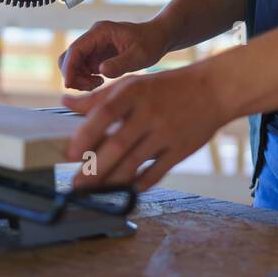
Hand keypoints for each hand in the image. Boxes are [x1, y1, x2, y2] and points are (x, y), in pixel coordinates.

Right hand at [58, 19, 170, 90]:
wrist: (157, 38)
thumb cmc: (150, 42)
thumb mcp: (140, 55)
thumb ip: (121, 63)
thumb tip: (101, 71)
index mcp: (100, 32)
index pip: (75, 49)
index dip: (69, 68)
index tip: (69, 84)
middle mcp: (93, 38)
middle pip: (69, 57)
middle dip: (73, 75)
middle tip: (91, 86)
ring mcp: (93, 48)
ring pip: (73, 65)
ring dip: (79, 78)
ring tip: (98, 84)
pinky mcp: (96, 57)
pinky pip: (81, 70)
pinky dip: (85, 79)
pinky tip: (100, 82)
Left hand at [62, 64, 232, 191]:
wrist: (212, 90)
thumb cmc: (165, 88)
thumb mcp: (132, 84)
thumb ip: (98, 98)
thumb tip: (65, 104)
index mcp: (133, 92)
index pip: (104, 114)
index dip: (85, 135)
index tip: (70, 154)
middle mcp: (149, 112)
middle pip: (117, 145)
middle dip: (94, 168)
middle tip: (75, 184)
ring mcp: (166, 133)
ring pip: (134, 163)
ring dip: (111, 181)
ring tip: (94, 192)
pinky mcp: (181, 150)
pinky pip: (157, 172)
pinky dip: (139, 184)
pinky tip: (125, 190)